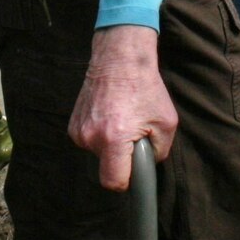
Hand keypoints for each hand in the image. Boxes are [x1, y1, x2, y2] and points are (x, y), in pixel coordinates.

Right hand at [68, 26, 177, 191]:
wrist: (119, 57)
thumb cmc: (145, 86)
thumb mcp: (166, 122)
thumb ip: (160, 152)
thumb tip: (147, 165)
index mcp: (114, 137)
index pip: (113, 182)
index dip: (127, 182)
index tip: (135, 173)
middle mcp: (90, 136)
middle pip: (106, 168)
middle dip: (121, 160)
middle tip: (133, 137)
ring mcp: (79, 129)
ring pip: (98, 155)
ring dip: (110, 146)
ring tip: (122, 121)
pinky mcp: (73, 122)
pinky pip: (90, 141)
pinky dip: (101, 136)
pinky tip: (110, 117)